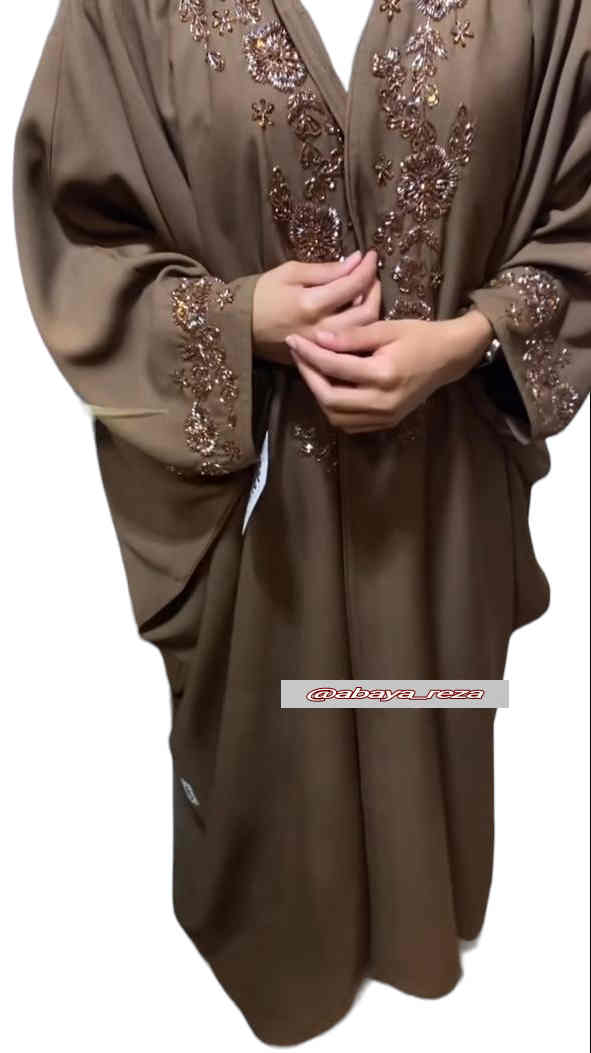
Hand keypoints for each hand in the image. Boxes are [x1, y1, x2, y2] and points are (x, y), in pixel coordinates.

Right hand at [252, 249, 380, 366]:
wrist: (239, 327)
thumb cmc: (262, 294)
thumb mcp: (290, 272)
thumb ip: (325, 270)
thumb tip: (355, 262)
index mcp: (311, 304)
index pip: (353, 285)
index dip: (366, 268)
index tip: (370, 256)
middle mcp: (321, 329)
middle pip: (366, 313)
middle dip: (374, 290)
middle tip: (370, 275)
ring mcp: (321, 347)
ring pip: (362, 333)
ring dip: (370, 309)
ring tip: (364, 292)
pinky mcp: (319, 357)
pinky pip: (348, 344)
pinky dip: (358, 327)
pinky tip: (354, 313)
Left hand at [284, 309, 493, 433]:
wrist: (449, 358)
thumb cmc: (420, 336)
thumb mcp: (387, 328)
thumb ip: (352, 337)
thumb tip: (317, 338)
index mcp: (384, 375)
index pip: (335, 368)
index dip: (310, 355)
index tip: (293, 340)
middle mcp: (383, 402)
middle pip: (330, 400)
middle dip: (309, 377)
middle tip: (300, 356)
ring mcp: (385, 417)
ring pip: (337, 417)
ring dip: (320, 395)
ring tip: (313, 370)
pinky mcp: (387, 423)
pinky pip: (350, 423)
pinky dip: (334, 408)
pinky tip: (331, 387)